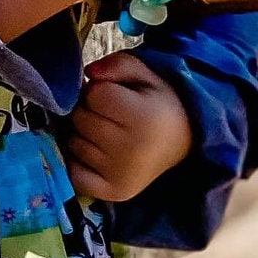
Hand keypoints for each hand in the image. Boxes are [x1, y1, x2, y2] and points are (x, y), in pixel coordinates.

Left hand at [66, 54, 193, 203]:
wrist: (183, 140)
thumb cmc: (159, 104)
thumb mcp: (145, 75)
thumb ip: (116, 64)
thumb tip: (88, 73)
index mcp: (142, 118)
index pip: (93, 94)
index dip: (100, 90)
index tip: (116, 96)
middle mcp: (130, 150)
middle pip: (80, 119)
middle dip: (89, 111)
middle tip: (111, 116)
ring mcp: (119, 175)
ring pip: (74, 143)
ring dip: (83, 135)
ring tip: (107, 135)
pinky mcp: (112, 193)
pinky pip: (74, 174)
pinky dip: (78, 162)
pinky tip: (97, 155)